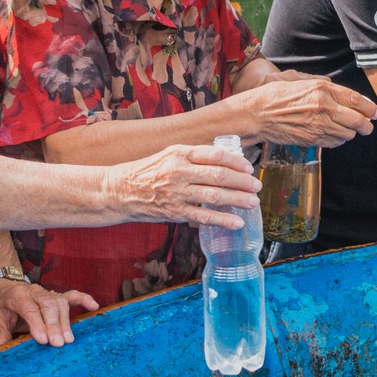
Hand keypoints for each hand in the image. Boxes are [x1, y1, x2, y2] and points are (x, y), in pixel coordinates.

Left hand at [0, 279, 97, 346]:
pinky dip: (84, 300)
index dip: (37, 324)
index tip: (43, 340)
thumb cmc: (2, 307)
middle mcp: (35, 291)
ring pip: (61, 303)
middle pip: (48, 305)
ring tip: (68, 340)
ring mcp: (47, 292)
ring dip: (65, 321)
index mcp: (18, 296)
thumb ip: (0, 335)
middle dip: (54, 325)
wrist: (5, 289)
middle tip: (58, 343)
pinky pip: (72, 295)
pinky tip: (93, 307)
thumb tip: (0, 352)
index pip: (30, 309)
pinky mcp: (57, 295)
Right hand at [103, 143, 260, 228]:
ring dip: (238, 200)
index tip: (249, 168)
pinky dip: (223, 220)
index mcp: (181, 153)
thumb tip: (226, 161)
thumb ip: (195, 157)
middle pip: (219, 175)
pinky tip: (237, 222)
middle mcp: (180, 171)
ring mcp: (177, 192)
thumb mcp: (170, 154)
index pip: (216, 155)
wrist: (120, 190)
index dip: (237, 162)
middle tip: (257, 186)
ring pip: (214, 196)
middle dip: (243, 182)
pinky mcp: (174, 211)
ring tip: (253, 203)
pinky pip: (203, 217)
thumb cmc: (149, 171)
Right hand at [237, 74, 376, 146]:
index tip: (376, 113)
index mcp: (322, 89)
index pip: (356, 99)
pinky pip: (334, 142)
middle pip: (357, 120)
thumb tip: (338, 89)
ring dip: (351, 133)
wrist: (257, 114)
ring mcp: (319, 125)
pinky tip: (334, 136)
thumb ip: (321, 84)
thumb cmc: (274, 95)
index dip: (369, 107)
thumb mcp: (299, 80)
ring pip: (348, 134)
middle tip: (368, 126)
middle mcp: (324, 107)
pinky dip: (338, 140)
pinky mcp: (312, 139)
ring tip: (349, 130)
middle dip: (366, 125)